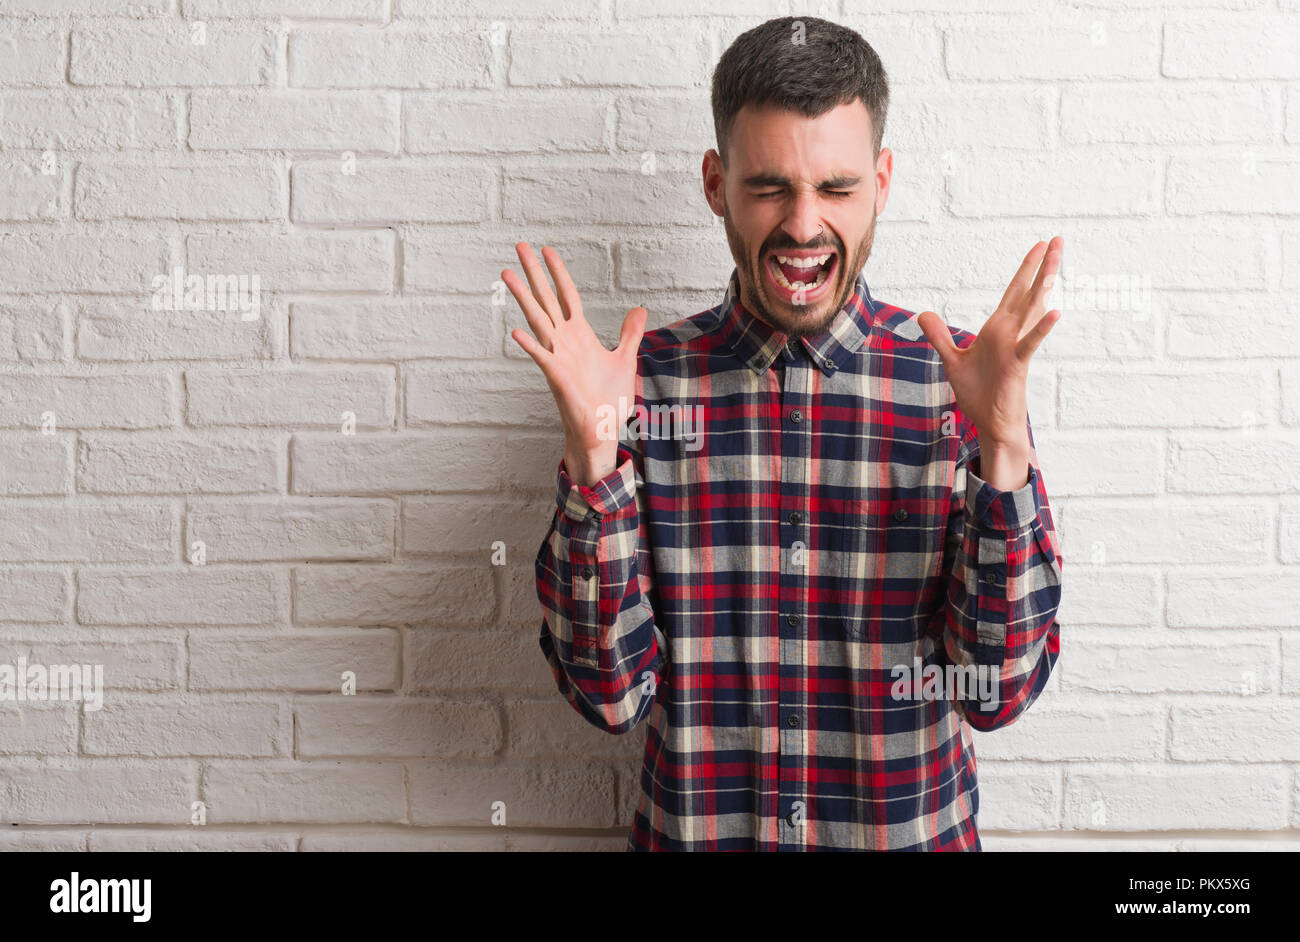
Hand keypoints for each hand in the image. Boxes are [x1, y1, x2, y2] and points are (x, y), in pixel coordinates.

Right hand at [504, 242, 646, 486]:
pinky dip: (529, 346)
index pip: (567, 296)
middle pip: (546, 299)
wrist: (602, 430)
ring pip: (537, 321)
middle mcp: (564, 342)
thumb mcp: (625, 359)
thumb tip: (639, 309)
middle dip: (534, 273)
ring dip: (523, 297)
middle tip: (519, 246)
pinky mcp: (557, 378)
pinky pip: (541, 358)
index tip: (547, 250)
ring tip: (507, 273)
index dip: (558, 273)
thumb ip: (629, 334)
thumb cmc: (608, 399)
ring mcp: (557, 357)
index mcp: (580, 335)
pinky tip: (515, 332)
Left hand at [916, 236, 1062, 454]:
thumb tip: (923, 313)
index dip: (1025, 268)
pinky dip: (1041, 330)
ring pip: (1033, 310)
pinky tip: (1055, 313)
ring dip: (1044, 285)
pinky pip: (1030, 344)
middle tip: (1058, 238)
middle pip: (1028, 292)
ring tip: (1056, 260)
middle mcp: (1009, 332)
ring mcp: (1015, 346)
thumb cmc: (978, 393)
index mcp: (997, 329)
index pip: (1014, 291)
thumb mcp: (952, 360)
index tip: (1039, 245)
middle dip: (1041, 266)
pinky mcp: (1017, 365)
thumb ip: (940, 336)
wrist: (989, 423)